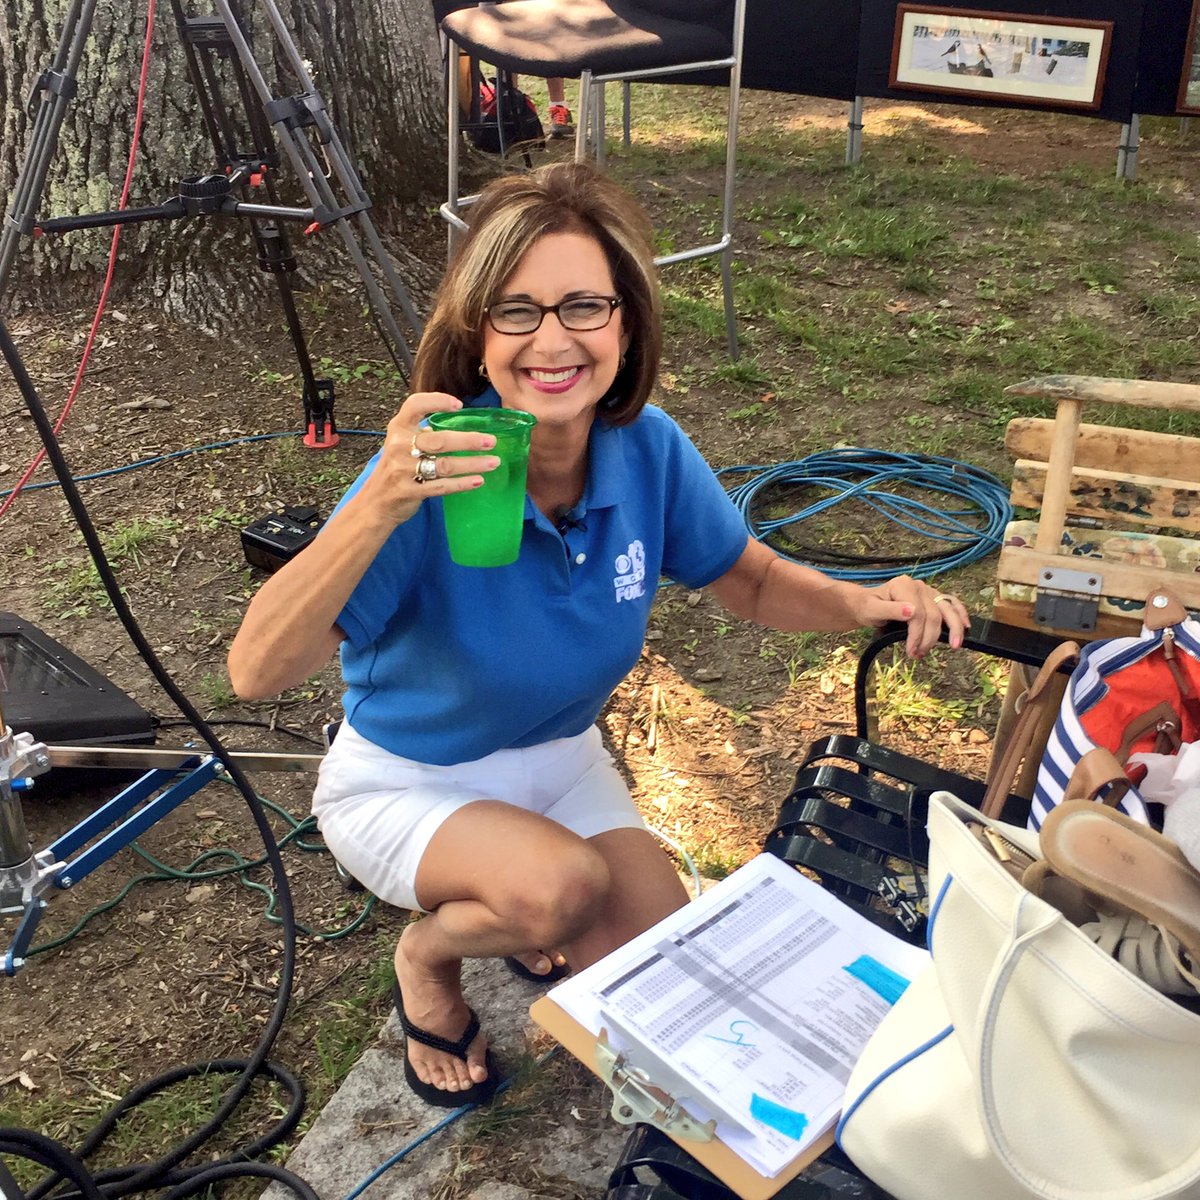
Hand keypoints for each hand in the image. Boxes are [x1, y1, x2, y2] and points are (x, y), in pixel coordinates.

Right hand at [362, 393, 500, 525]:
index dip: (437, 401)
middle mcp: (399, 446)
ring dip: (472, 464)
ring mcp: (403, 470)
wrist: (376, 502)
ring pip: (444, 465)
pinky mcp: (410, 491)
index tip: (459, 405)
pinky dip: (462, 484)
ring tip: (493, 462)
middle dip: (468, 441)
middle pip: (439, 440)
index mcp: (398, 429)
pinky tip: (478, 481)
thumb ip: (423, 433)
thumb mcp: (402, 444)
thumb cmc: (396, 468)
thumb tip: (460, 425)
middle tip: (491, 441)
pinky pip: (442, 486)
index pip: (415, 405)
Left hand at [857, 575, 970, 657]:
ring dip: (953, 629)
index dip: (917, 635)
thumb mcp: (871, 610)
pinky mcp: (934, 597)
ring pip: (947, 609)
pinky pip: (952, 603)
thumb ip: (889, 610)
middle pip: (933, 614)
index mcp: (903, 585)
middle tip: (919, 655)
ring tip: (954, 646)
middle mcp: (918, 586)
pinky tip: (966, 626)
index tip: (911, 652)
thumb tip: (911, 611)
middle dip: (929, 638)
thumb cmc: (868, 607)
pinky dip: (961, 614)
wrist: (867, 603)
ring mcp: (928, 591)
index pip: (918, 613)